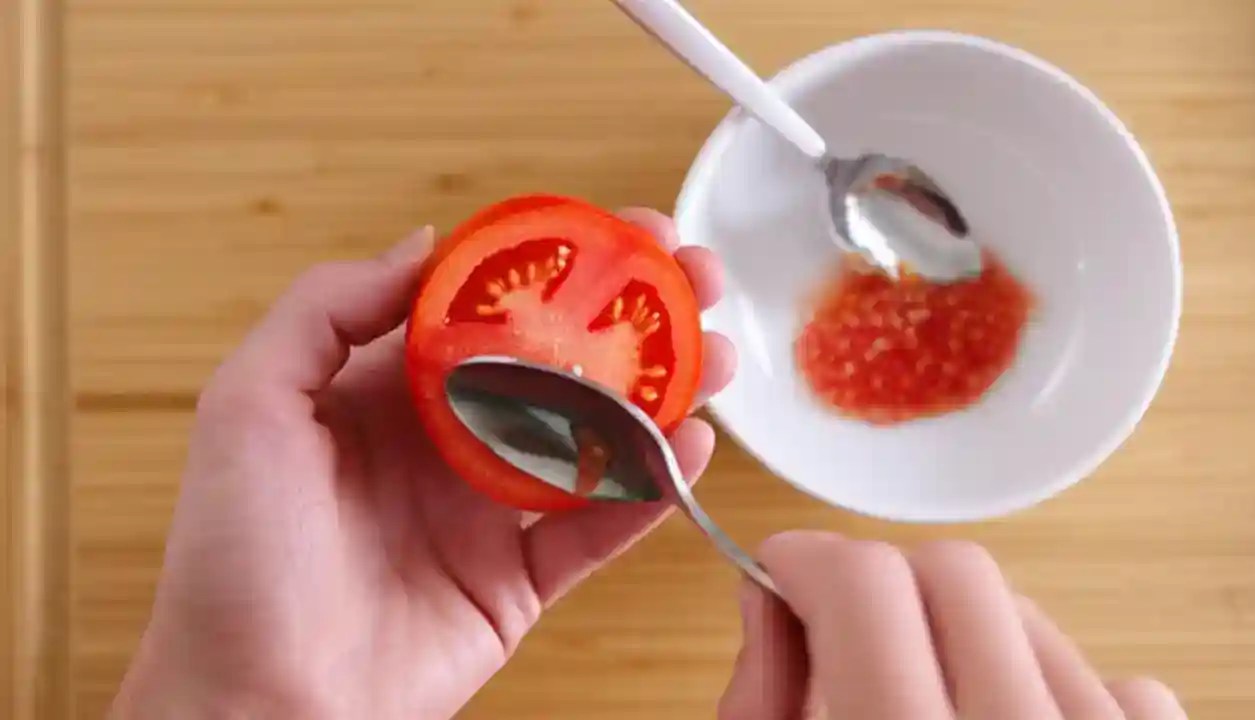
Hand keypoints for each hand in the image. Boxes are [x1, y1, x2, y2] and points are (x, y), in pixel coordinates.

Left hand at [111, 210, 734, 718]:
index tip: (620, 230)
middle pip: (561, 361)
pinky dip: (650, 488)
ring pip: (595, 436)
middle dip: (633, 317)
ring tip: (715, 357)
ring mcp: (490, 511)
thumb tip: (424, 244)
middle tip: (694, 281)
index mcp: (388, 390)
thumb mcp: (249, 405)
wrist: (257, 705)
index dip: (561, 262)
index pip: (492, 304)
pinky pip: (598, 526)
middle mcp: (447, 441)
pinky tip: (687, 448)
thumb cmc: (231, 561)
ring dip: (662, 393)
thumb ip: (327, 309)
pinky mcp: (519, 582)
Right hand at [720, 533, 1186, 719]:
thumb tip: (770, 601)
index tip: (782, 576)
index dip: (804, 560)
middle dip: (883, 587)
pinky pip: (1108, 677)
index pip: (864, 582)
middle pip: (951, 570)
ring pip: (1027, 610)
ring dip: (964, 634)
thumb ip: (758, 702)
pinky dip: (1051, 689)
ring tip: (932, 706)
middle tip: (849, 640)